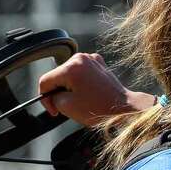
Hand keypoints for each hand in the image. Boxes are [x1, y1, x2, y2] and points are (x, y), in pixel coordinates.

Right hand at [37, 52, 153, 126]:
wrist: (125, 108)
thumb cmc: (100, 109)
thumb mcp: (68, 107)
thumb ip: (53, 98)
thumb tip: (51, 93)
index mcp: (71, 67)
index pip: (45, 81)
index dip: (45, 98)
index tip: (53, 111)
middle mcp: (80, 58)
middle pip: (57, 76)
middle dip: (59, 92)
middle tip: (68, 108)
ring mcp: (91, 59)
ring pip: (68, 74)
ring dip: (69, 88)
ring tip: (82, 100)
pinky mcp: (99, 63)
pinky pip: (81, 72)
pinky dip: (81, 83)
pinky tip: (89, 93)